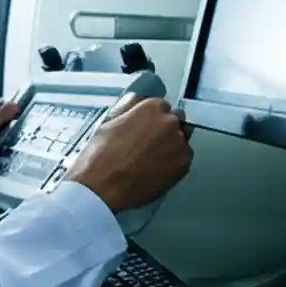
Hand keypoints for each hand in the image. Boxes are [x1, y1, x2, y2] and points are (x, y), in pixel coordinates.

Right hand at [63, 95, 193, 212]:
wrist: (103, 186)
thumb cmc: (101, 155)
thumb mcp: (109, 121)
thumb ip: (129, 106)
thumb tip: (138, 100)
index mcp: (152, 107)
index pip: (161, 106)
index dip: (152, 119)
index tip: (146, 128)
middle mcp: (170, 122)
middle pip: (175, 120)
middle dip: (165, 129)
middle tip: (149, 144)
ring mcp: (179, 143)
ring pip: (181, 140)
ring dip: (171, 145)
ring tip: (151, 158)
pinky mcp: (183, 164)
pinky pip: (183, 158)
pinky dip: (174, 162)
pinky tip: (156, 168)